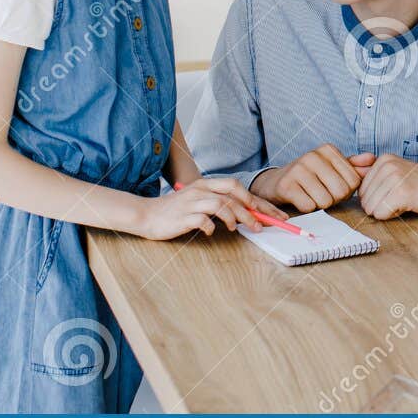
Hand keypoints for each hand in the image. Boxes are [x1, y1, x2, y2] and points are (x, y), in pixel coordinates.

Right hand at [136, 177, 287, 240]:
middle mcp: (200, 189)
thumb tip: (248, 215)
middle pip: (232, 194)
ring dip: (233, 218)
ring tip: (236, 229)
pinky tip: (210, 233)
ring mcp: (191, 202)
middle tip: (260, 225)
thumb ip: (219, 204)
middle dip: (250, 210)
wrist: (146, 215)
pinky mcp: (182, 216)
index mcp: (206, 184)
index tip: (271, 214)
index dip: (256, 200)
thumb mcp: (199, 202)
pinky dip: (210, 227)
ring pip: (220, 204)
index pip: (237, 186)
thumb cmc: (175, 211)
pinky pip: (202, 220)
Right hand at [254, 144, 377, 212]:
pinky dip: (306, 208)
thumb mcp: (332, 167)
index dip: (346, 191)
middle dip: (334, 199)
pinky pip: (308, 206)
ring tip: (310, 195)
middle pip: (341, 192)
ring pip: (325, 201)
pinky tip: (300, 199)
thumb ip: (353, 165)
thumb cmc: (310, 176)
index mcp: (328, 150)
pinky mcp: (286, 185)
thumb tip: (373, 159)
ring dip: (319, 204)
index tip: (333, 187)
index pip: (354, 181)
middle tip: (322, 193)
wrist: (275, 182)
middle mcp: (313, 155)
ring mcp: (298, 169)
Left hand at [357, 154, 417, 219]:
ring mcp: (394, 177)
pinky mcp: (401, 192)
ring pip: (371, 208)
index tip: (396, 191)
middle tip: (401, 197)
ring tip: (405, 200)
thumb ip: (373, 173)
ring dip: (387, 211)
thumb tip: (350, 171)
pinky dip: (392, 215)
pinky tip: (407, 205)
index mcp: (383, 159)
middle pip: (364, 200)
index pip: (361, 190)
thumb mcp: (395, 173)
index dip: (377, 198)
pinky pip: (381, 214)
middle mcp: (387, 165)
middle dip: (381, 205)